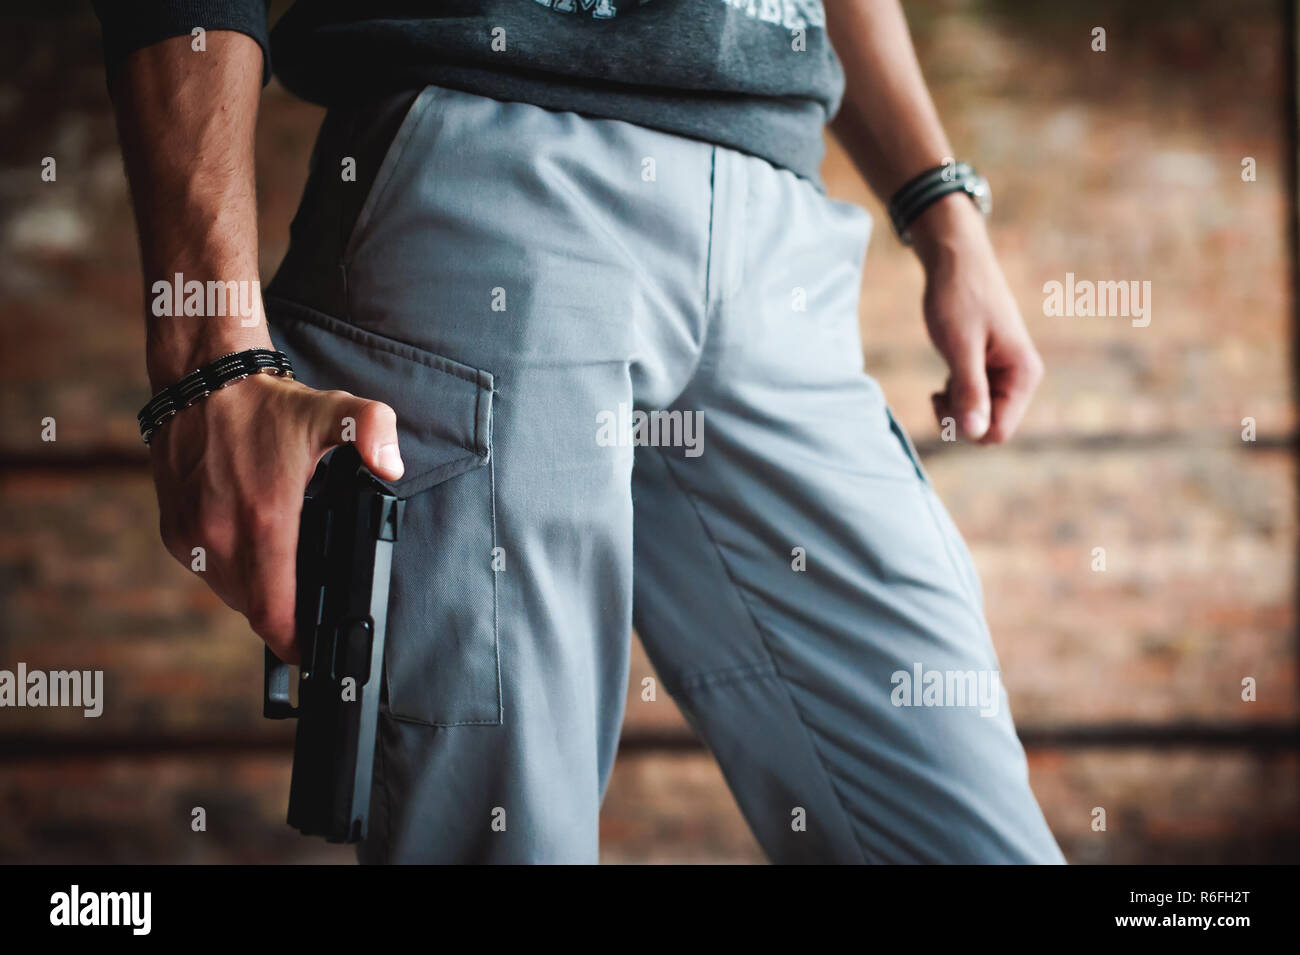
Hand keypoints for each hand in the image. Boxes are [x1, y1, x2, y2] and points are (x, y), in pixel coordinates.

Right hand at [150, 373, 404, 662]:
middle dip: (283, 617)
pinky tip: (256, 554)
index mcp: (264, 522)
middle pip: (254, 611)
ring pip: (229, 594)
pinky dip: (232, 572)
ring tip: (287, 581)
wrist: (202, 380)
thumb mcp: (336, 411)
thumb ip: (374, 433)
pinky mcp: (174, 531)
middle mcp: (220, 537)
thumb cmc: (270, 405)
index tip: (314, 647)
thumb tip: (391, 467)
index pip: (273, 615)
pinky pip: (207, 573)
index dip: (296, 642)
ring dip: (257, 594)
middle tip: (311, 609)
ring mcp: (191, 537)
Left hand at [911, 194, 1043, 443]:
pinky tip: (945, 379)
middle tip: (937, 392)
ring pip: (979, 416)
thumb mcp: (959, 348)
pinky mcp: (990, 370)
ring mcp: (1006, 375)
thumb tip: (974, 433)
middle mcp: (1021, 378)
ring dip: (955, 406)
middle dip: (960, 417)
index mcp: (1023, 374)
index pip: (998, 432)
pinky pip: (973, 401)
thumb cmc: (958, 298)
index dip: (966, 427)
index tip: (941, 400)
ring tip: (941, 381)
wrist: (955, 260)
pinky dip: (955, 395)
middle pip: (988, 427)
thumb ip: (970, 392)